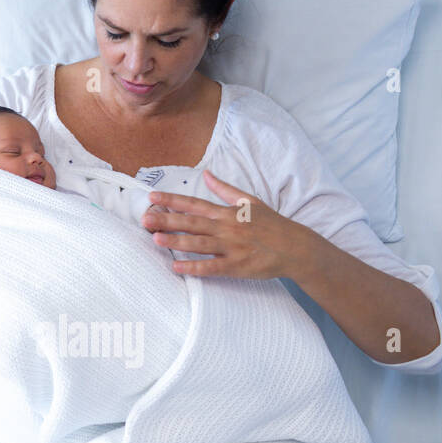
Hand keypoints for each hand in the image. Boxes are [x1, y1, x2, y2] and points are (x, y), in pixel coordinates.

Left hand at [142, 170, 312, 279]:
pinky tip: (177, 268)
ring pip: (199, 244)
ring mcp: (231, 247)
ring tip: (155, 239)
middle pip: (191, 223)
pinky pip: (212, 267)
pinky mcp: (237, 266)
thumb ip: (225, 189)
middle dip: (166, 220)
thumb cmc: (272, 224)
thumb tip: (207, 174)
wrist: (297, 248)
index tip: (152, 198)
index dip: (172, 200)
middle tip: (144, 219)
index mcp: (227, 212)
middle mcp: (226, 228)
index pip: (194, 203)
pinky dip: (194, 268)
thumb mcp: (250, 201)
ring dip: (176, 242)